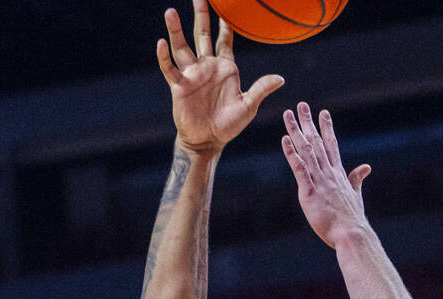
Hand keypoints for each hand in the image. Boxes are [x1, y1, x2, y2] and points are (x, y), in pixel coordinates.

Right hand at [158, 0, 283, 155]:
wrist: (207, 141)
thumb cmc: (229, 125)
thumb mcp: (248, 106)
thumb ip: (261, 89)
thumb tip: (281, 78)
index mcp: (225, 68)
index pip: (224, 40)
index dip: (225, 24)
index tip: (226, 7)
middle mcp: (207, 67)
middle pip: (201, 35)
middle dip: (200, 16)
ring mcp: (192, 75)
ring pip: (182, 47)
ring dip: (176, 30)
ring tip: (170, 12)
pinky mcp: (179, 86)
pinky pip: (170, 68)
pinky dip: (164, 57)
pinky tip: (161, 43)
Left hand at [282, 104, 370, 247]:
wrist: (351, 234)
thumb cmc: (352, 220)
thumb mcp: (356, 196)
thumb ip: (357, 179)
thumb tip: (366, 167)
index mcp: (339, 174)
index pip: (332, 145)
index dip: (327, 127)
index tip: (323, 112)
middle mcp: (329, 173)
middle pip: (317, 142)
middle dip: (308, 123)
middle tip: (301, 105)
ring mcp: (319, 181)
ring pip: (306, 151)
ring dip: (296, 132)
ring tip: (288, 115)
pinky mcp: (310, 192)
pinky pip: (299, 169)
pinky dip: (292, 154)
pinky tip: (285, 140)